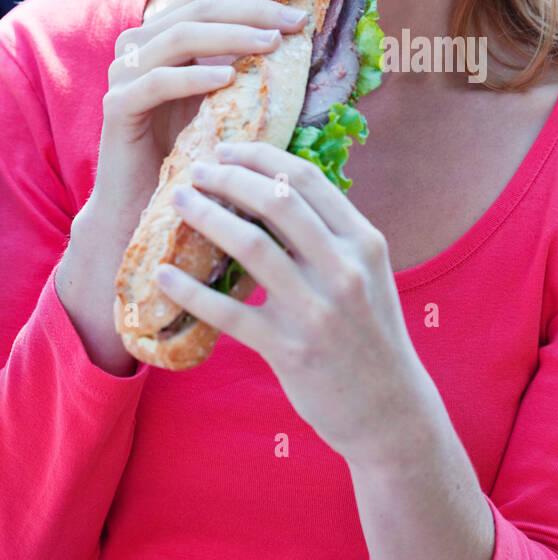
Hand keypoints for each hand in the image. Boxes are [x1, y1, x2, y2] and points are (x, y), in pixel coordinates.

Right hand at [58, 0, 308, 371]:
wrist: (148, 209)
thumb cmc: (199, 153)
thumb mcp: (233, 99)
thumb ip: (255, 62)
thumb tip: (309, 31)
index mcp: (170, 29)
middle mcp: (142, 42)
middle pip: (201, 3)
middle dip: (254, 7)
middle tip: (296, 19)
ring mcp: (125, 73)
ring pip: (181, 36)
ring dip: (232, 36)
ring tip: (272, 43)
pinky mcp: (117, 108)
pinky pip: (156, 82)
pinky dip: (193, 77)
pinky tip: (228, 79)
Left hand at [153, 140, 427, 466]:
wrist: (390, 410)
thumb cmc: (371, 336)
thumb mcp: (368, 275)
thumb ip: (331, 237)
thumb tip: (274, 191)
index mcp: (364, 242)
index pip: (308, 180)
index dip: (261, 156)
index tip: (228, 149)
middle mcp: (345, 268)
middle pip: (276, 200)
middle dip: (229, 176)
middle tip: (196, 169)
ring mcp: (318, 310)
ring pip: (250, 245)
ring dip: (206, 217)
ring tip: (178, 203)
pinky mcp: (291, 350)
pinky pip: (230, 312)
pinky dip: (191, 291)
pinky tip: (164, 277)